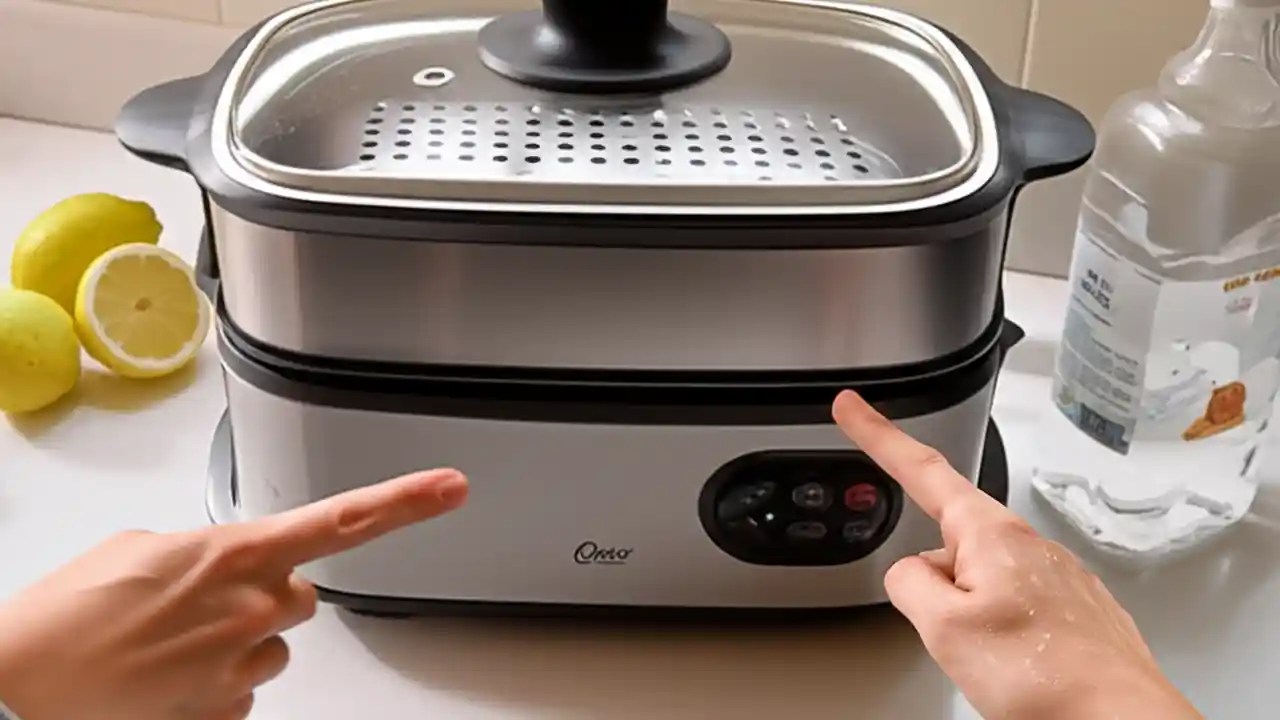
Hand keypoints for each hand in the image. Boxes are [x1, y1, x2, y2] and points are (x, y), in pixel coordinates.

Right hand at [0, 468, 467, 719]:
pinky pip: (242, 695)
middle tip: (200, 606)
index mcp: (233, 554)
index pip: (342, 521)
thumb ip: (207, 552)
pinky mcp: (227, 715)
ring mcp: (242, 667)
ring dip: (235, 646)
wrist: (19, 684)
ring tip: (166, 647)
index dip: (405, 502)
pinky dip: (212, 690)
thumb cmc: (65, 615)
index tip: (451, 488)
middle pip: (302, 596)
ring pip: (272, 650)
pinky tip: (163, 682)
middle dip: (266, 597)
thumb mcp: (140, 551)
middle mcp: (251, 609)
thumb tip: (223, 569)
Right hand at [832, 392, 1201, 719]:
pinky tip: (1018, 671)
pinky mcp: (1071, 613)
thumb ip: (908, 584)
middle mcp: (1028, 546)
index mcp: (991, 535)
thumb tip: (909, 573)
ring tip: (996, 667)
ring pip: (981, 587)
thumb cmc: (1047, 677)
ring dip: (970, 620)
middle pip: (949, 547)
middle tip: (952, 638)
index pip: (921, 469)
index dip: (878, 435)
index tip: (853, 407)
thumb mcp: (944, 629)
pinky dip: (1004, 638)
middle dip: (935, 587)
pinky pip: (1015, 613)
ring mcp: (1055, 578)